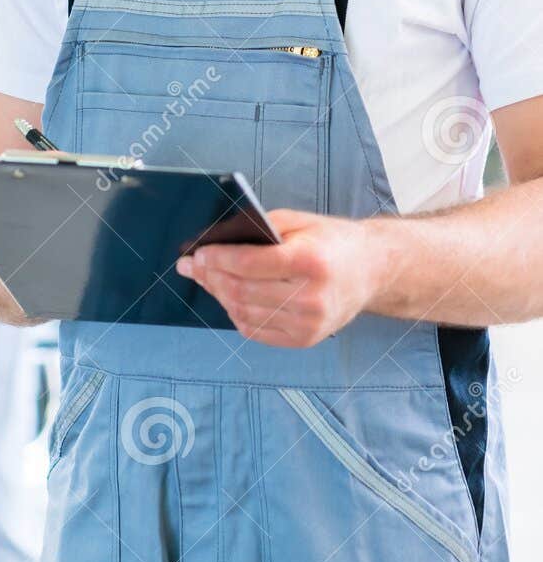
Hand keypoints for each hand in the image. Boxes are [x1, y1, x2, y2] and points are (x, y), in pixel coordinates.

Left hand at [178, 208, 392, 347]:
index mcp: (310, 261)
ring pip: (243, 312)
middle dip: (210, 277)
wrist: (371, 271)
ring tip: (207, 279)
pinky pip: (255, 330)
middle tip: (192, 266)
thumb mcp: (298, 221)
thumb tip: (214, 243)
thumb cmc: (332, 242)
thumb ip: (258, 229)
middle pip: (242, 290)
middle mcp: (311, 297)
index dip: (216, 259)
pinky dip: (235, 313)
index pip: (249, 263)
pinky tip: (229, 298)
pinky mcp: (305, 339)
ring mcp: (309, 324)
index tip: (197, 253)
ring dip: (219, 294)